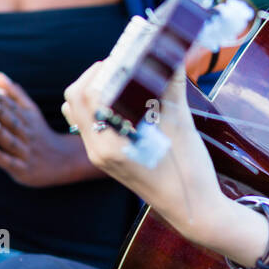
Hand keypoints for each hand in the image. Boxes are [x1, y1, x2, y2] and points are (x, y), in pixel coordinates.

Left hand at [0, 71, 86, 187]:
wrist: (63, 161)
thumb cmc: (39, 133)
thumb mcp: (31, 112)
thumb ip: (14, 94)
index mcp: (29, 119)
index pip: (15, 108)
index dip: (2, 100)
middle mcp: (28, 135)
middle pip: (13, 122)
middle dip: (0, 113)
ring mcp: (26, 152)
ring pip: (11, 141)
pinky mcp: (22, 169)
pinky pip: (10, 162)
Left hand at [62, 61, 228, 242]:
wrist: (194, 211)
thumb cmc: (189, 172)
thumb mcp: (181, 125)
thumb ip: (172, 88)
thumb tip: (172, 56)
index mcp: (110, 144)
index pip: (86, 96)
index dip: (100, 71)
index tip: (122, 58)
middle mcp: (97, 151)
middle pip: (74, 101)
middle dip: (92, 77)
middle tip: (120, 65)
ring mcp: (100, 157)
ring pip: (79, 114)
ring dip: (93, 92)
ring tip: (122, 81)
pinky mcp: (109, 159)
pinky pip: (92, 126)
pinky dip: (101, 107)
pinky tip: (127, 100)